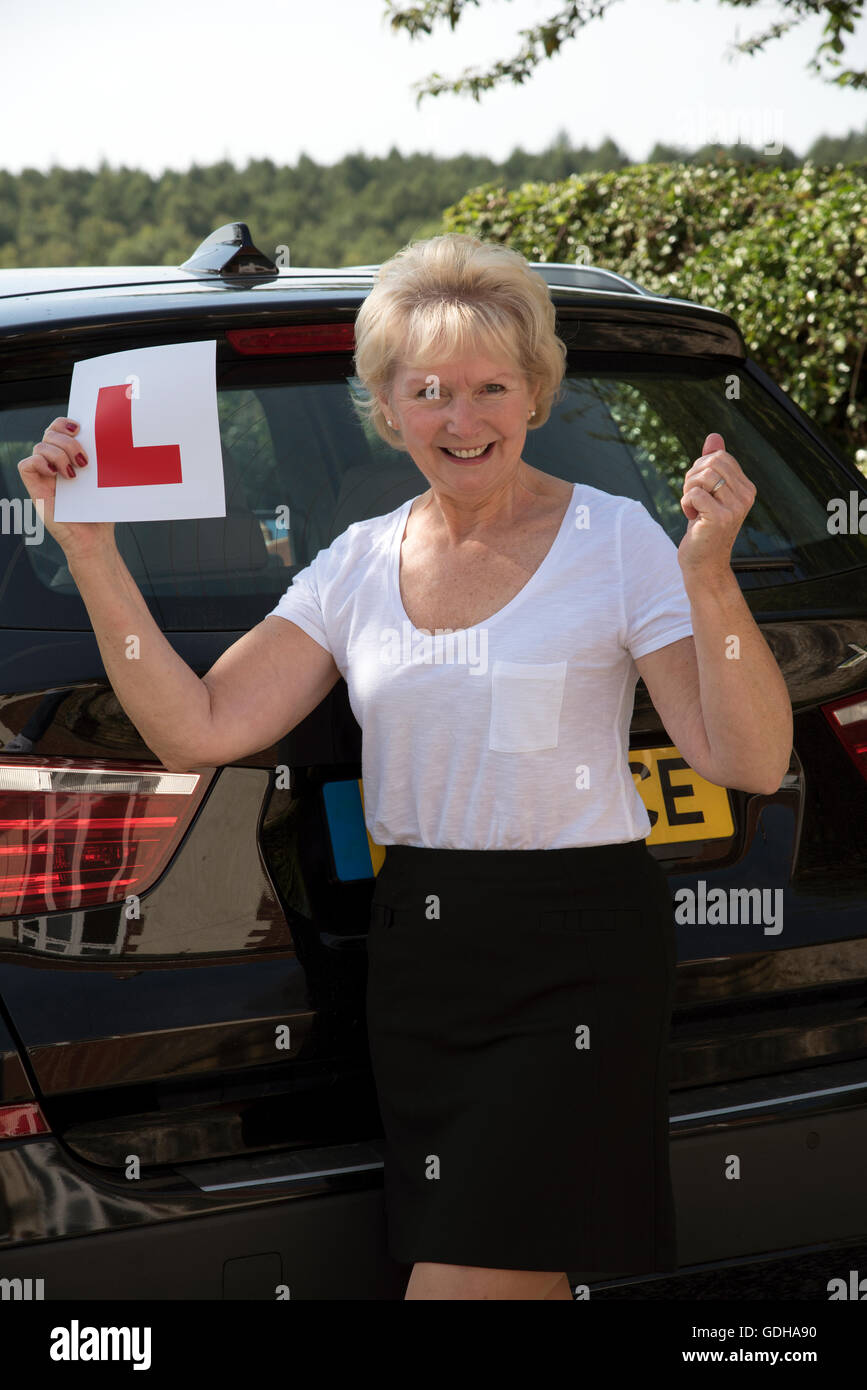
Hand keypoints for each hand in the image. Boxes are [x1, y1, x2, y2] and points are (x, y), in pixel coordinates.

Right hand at [17, 418, 115, 560]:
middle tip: (83, 460)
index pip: (59, 428)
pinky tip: (57, 475)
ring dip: (58, 454)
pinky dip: (40, 463)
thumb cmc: (101, 513)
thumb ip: (102, 458)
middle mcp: (55, 465)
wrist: (94, 540)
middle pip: (49, 433)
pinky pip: (26, 465)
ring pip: (39, 446)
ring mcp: (44, 477)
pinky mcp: (36, 490)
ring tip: (74, 474)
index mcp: (70, 458)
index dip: (65, 422)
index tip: (81, 429)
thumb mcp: (106, 480)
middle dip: (66, 440)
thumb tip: (110, 436)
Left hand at [678, 432, 755, 579]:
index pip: (720, 457)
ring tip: (692, 507)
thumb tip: (714, 436)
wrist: (704, 562)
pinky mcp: (720, 518)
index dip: (700, 468)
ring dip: (688, 490)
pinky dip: (685, 503)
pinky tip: (691, 517)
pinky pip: (694, 494)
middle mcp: (746, 496)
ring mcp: (736, 507)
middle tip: (692, 497)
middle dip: (692, 477)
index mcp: (747, 487)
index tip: (699, 490)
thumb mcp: (708, 492)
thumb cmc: (703, 526)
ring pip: (703, 476)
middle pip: (711, 463)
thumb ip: (712, 464)